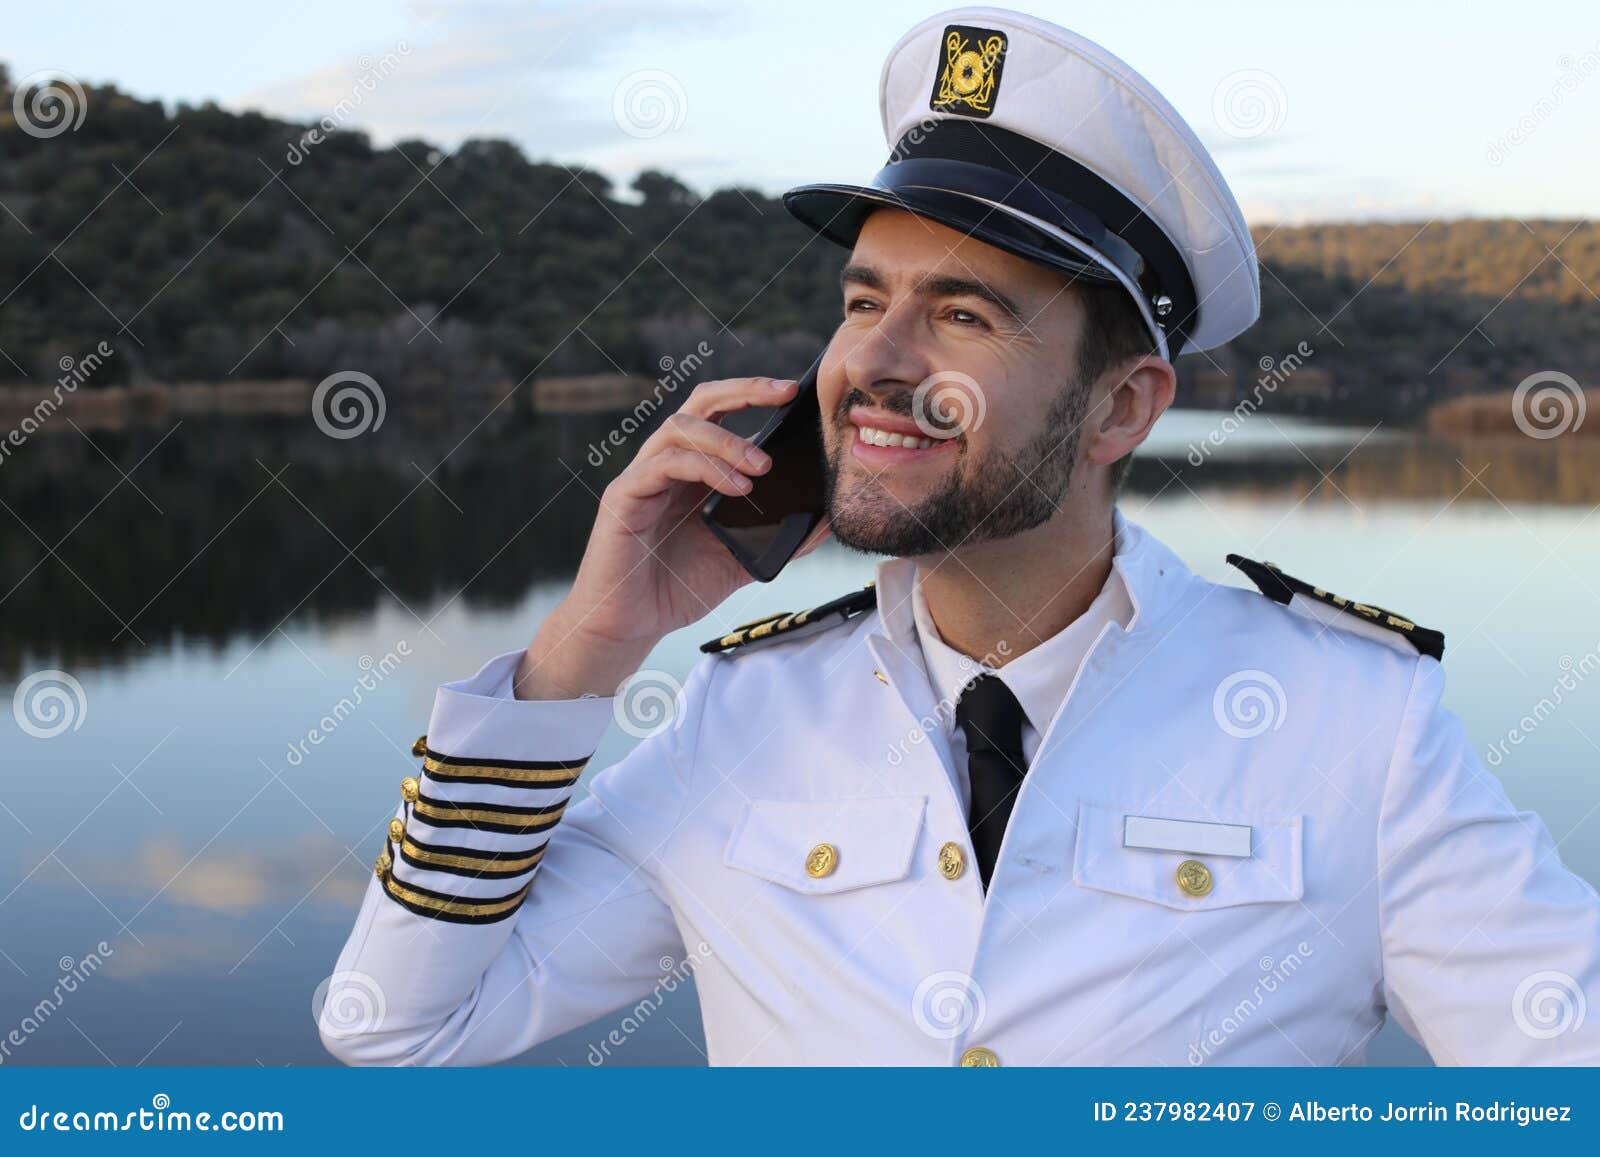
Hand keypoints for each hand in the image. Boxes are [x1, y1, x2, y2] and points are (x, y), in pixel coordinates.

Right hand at [514, 376, 831, 698]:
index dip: (752, 395)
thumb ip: (780, 538)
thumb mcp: (741, 559)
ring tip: (762, 468)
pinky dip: (703, 468)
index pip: (719, 414)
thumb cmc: (677, 589)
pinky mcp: (623, 497)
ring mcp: (642, 478)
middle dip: (743, 391)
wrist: (630, 626)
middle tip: (784, 395)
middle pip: (699, 404)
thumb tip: (826, 518)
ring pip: (680, 428)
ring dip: (727, 441)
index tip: (793, 393)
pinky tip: (735, 488)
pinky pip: (663, 464)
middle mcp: (665, 465)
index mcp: (692, 472)